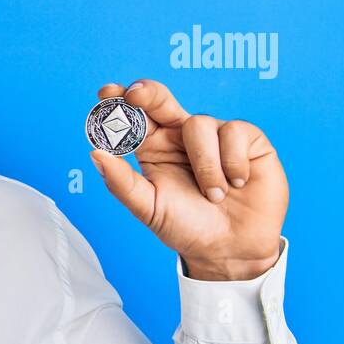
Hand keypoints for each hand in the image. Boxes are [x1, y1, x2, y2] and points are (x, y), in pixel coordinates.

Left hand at [89, 79, 286, 280]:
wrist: (231, 250)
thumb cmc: (186, 227)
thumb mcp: (148, 208)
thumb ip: (122, 182)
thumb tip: (96, 153)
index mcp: (152, 147)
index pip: (133, 117)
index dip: (119, 101)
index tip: (105, 94)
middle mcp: (180, 136)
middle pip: (160, 100)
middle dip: (148, 94)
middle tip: (136, 95)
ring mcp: (214, 134)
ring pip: (199, 123)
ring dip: (205, 165)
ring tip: (214, 196)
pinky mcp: (247, 139)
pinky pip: (234, 131)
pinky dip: (232, 163)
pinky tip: (237, 183)